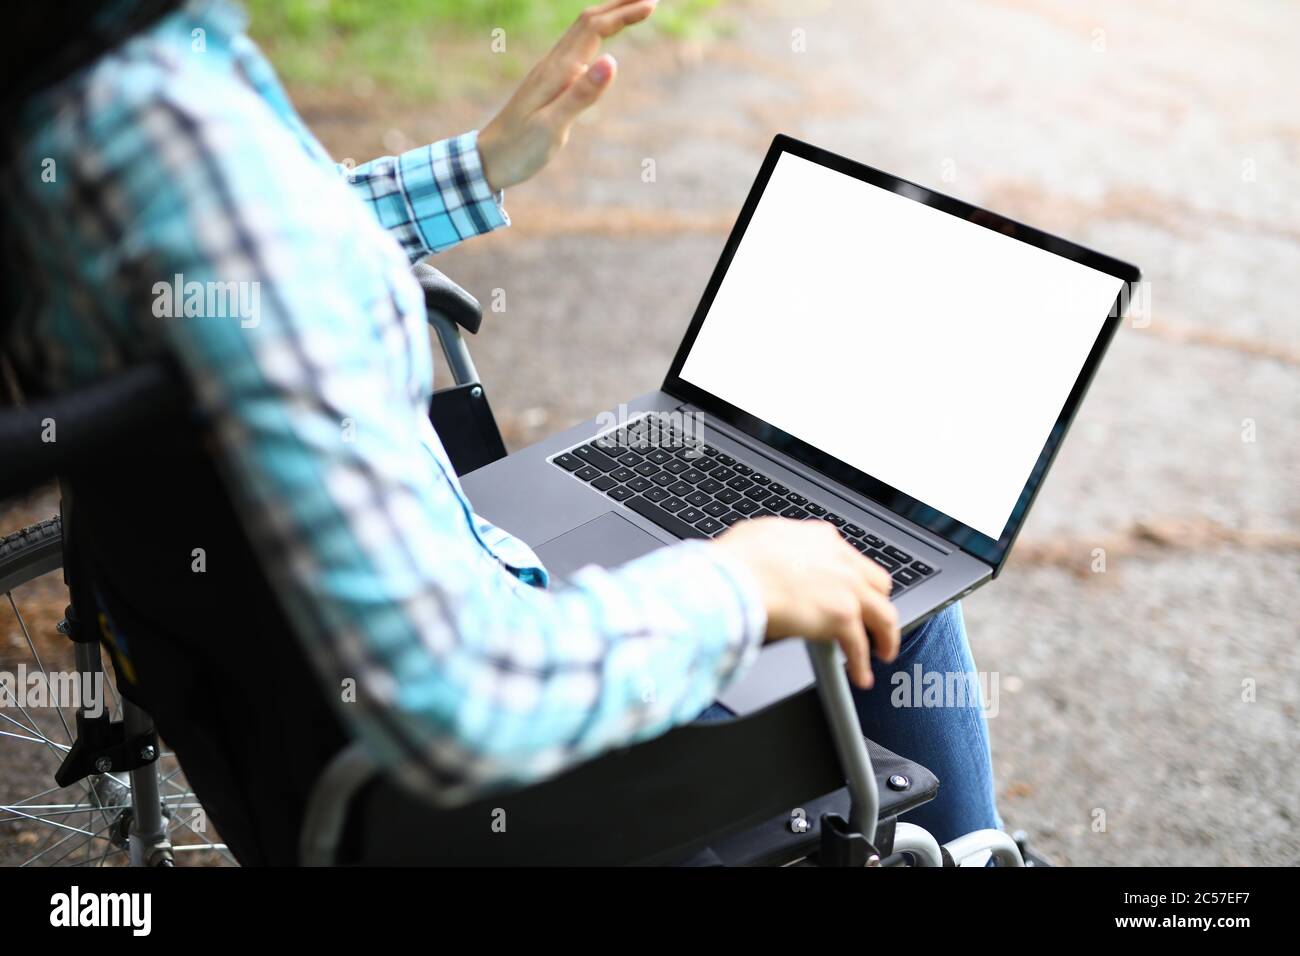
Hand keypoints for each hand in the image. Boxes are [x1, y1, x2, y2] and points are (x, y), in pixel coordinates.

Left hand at [476, 0, 658, 191]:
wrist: (487, 159)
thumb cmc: (520, 149)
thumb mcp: (553, 127)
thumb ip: (582, 95)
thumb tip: (613, 61)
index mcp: (558, 72)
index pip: (595, 29)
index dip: (624, 14)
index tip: (652, 4)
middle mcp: (553, 64)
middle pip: (588, 20)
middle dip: (619, 4)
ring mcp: (549, 72)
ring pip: (581, 31)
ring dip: (608, 14)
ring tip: (632, 7)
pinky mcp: (548, 82)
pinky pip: (576, 47)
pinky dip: (596, 33)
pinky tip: (602, 39)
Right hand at [713, 518, 900, 688]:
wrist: (733, 580)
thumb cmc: (736, 561)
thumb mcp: (763, 537)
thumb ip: (781, 548)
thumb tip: (771, 558)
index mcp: (821, 538)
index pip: (851, 560)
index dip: (852, 581)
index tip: (848, 593)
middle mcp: (841, 560)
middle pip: (877, 585)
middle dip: (876, 604)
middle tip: (872, 620)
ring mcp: (846, 589)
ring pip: (884, 615)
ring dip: (885, 636)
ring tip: (882, 652)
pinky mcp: (842, 617)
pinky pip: (860, 646)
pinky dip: (862, 664)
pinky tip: (860, 676)